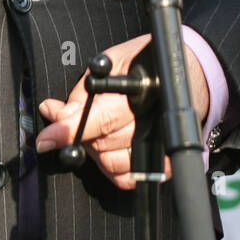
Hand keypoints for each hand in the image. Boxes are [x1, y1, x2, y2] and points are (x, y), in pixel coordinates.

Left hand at [36, 34, 209, 190]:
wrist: (192, 73)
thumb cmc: (147, 62)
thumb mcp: (112, 60)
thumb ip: (84, 88)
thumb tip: (55, 112)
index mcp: (140, 92)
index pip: (98, 118)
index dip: (69, 130)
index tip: (47, 139)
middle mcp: (152, 122)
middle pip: (102, 144)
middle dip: (79, 136)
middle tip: (70, 123)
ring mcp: (160, 146)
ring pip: (112, 164)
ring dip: (96, 151)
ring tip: (97, 130)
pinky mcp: (165, 163)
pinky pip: (130, 178)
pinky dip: (114, 168)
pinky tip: (111, 148)